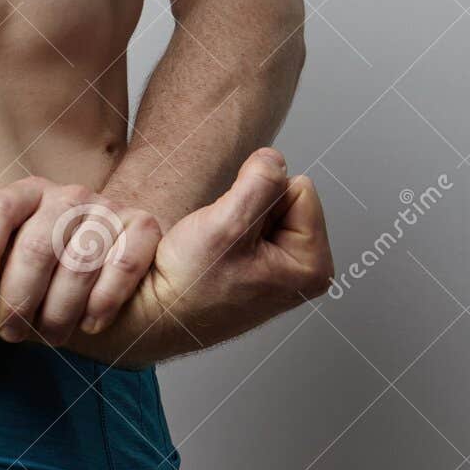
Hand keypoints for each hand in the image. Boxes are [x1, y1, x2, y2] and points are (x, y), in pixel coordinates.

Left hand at [0, 176, 162, 346]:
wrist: (117, 244)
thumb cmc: (53, 260)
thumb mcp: (18, 250)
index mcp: (30, 192)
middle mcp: (68, 195)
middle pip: (36, 245)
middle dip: (19, 297)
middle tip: (9, 333)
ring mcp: (107, 208)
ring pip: (78, 263)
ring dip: (59, 310)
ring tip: (48, 337)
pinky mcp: (143, 225)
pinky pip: (122, 265)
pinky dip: (103, 301)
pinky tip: (89, 324)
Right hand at [94, 148, 334, 364]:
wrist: (156, 312)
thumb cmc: (190, 283)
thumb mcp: (228, 224)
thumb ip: (260, 182)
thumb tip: (275, 157)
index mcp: (312, 266)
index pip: (301, 188)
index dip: (261, 194)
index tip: (235, 226)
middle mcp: (305, 269)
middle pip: (286, 195)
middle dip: (250, 204)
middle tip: (223, 238)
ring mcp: (283, 268)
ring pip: (266, 205)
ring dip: (237, 215)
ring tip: (218, 246)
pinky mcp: (262, 264)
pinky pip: (251, 220)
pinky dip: (230, 226)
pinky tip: (217, 251)